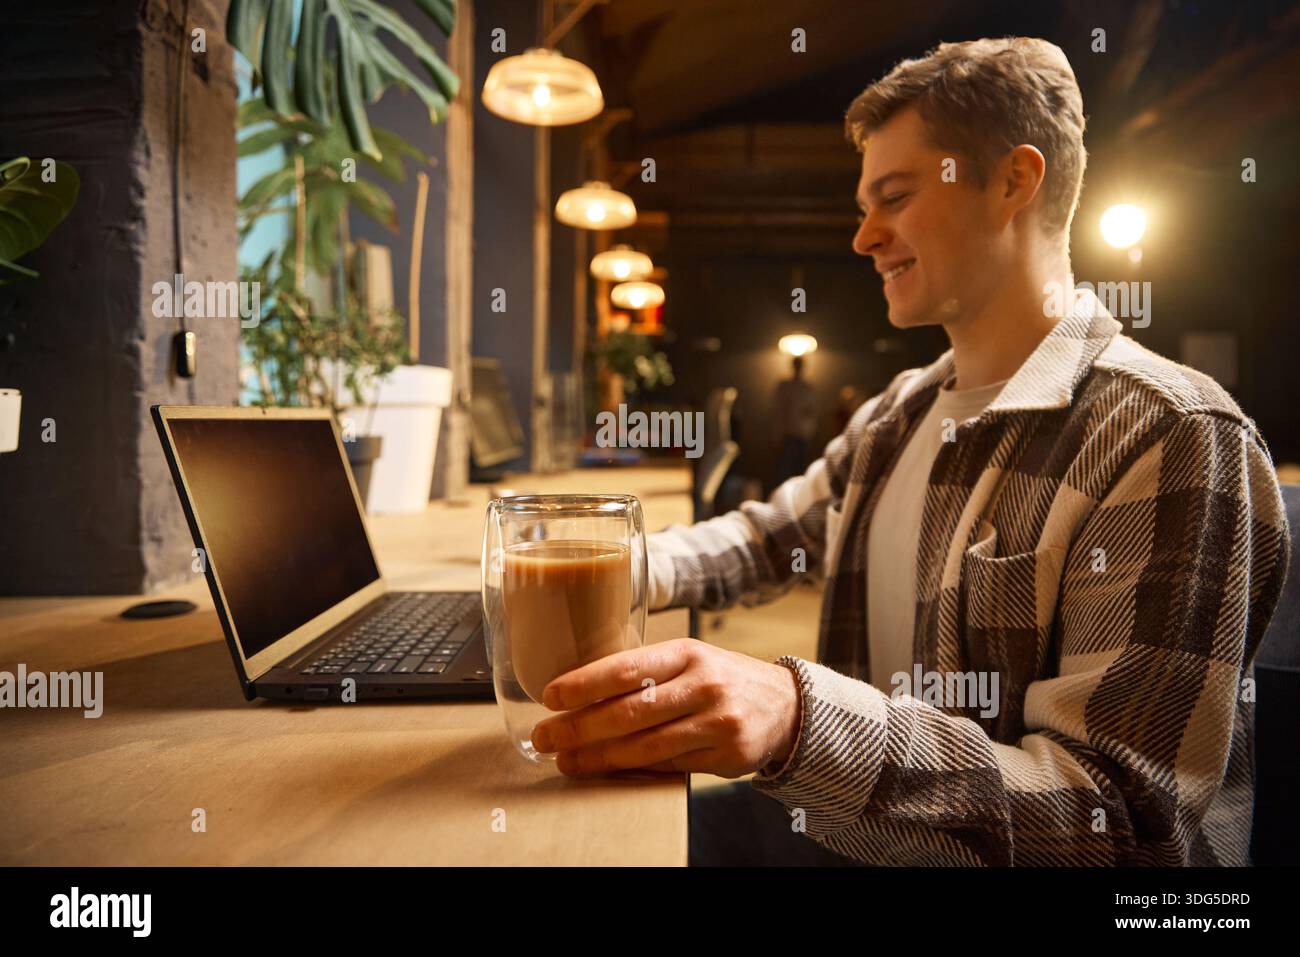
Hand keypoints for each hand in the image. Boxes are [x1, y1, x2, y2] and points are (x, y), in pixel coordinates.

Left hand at [529, 638, 801, 777]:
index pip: (628, 667)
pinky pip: (667, 765)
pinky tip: (605, 769)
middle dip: (579, 727)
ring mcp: (718, 721)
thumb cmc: (720, 679)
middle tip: (545, 737)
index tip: (550, 696)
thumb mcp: (690, 659)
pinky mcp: (726, 754)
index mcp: (687, 652)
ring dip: (598, 756)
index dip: (585, 683)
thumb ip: (647, 671)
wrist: (785, 705)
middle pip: (630, 711)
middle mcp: (704, 684)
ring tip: (566, 760)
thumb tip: (580, 691)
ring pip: (645, 745)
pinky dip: (632, 769)